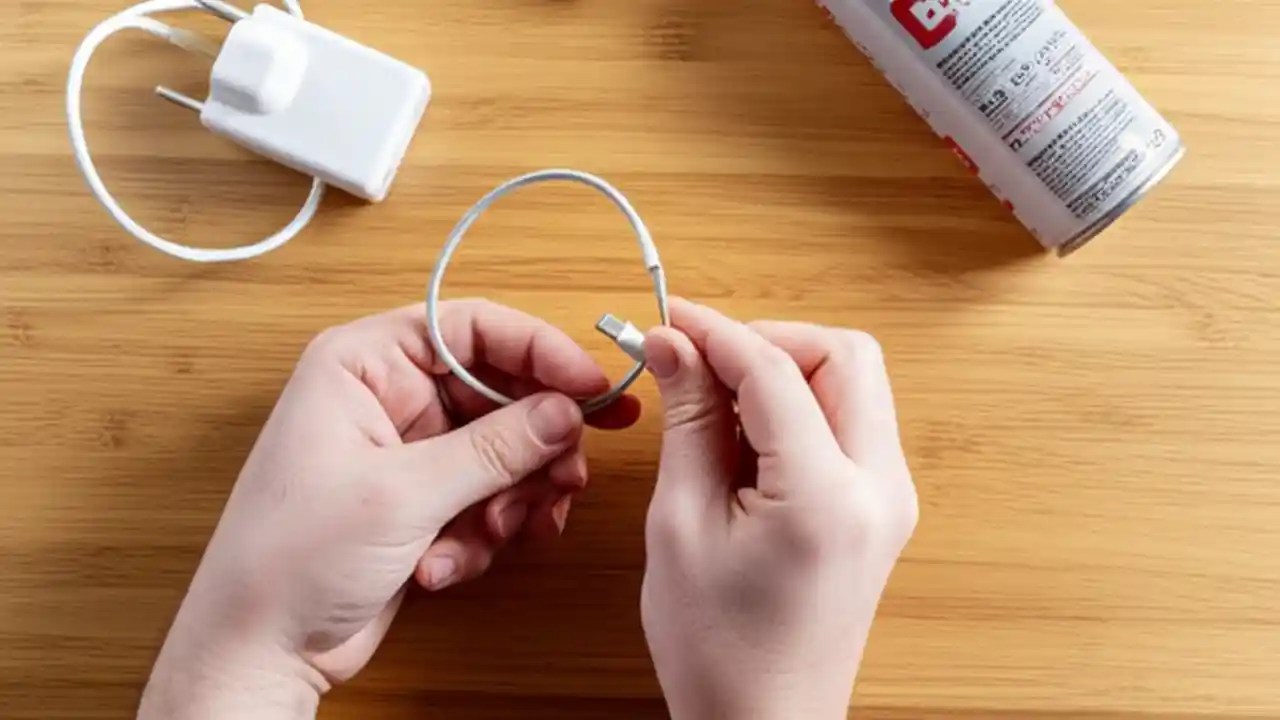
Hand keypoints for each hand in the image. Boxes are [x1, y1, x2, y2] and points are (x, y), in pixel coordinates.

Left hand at [139, 301, 639, 718]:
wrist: (257, 649)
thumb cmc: (290, 558)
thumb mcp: (403, 494)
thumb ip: (495, 447)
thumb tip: (565, 410)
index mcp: (363, 363)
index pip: (472, 328)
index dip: (540, 351)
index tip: (593, 387)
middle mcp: (386, 396)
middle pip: (498, 391)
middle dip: (534, 443)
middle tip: (566, 478)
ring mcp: (405, 449)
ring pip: (502, 448)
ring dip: (510, 497)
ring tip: (496, 533)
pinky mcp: (419, 498)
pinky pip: (485, 494)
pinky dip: (483, 531)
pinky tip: (447, 563)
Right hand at [640, 299, 916, 719]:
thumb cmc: (717, 648)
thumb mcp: (681, 525)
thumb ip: (688, 423)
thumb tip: (674, 345)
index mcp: (826, 497)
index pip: (776, 370)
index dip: (715, 333)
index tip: (668, 322)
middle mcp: (880, 489)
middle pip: (843, 354)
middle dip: (768, 341)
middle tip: (701, 364)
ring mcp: (891, 498)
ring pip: (853, 381)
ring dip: (786, 372)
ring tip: (717, 409)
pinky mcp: (883, 507)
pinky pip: (851, 422)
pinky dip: (800, 408)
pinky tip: (747, 439)